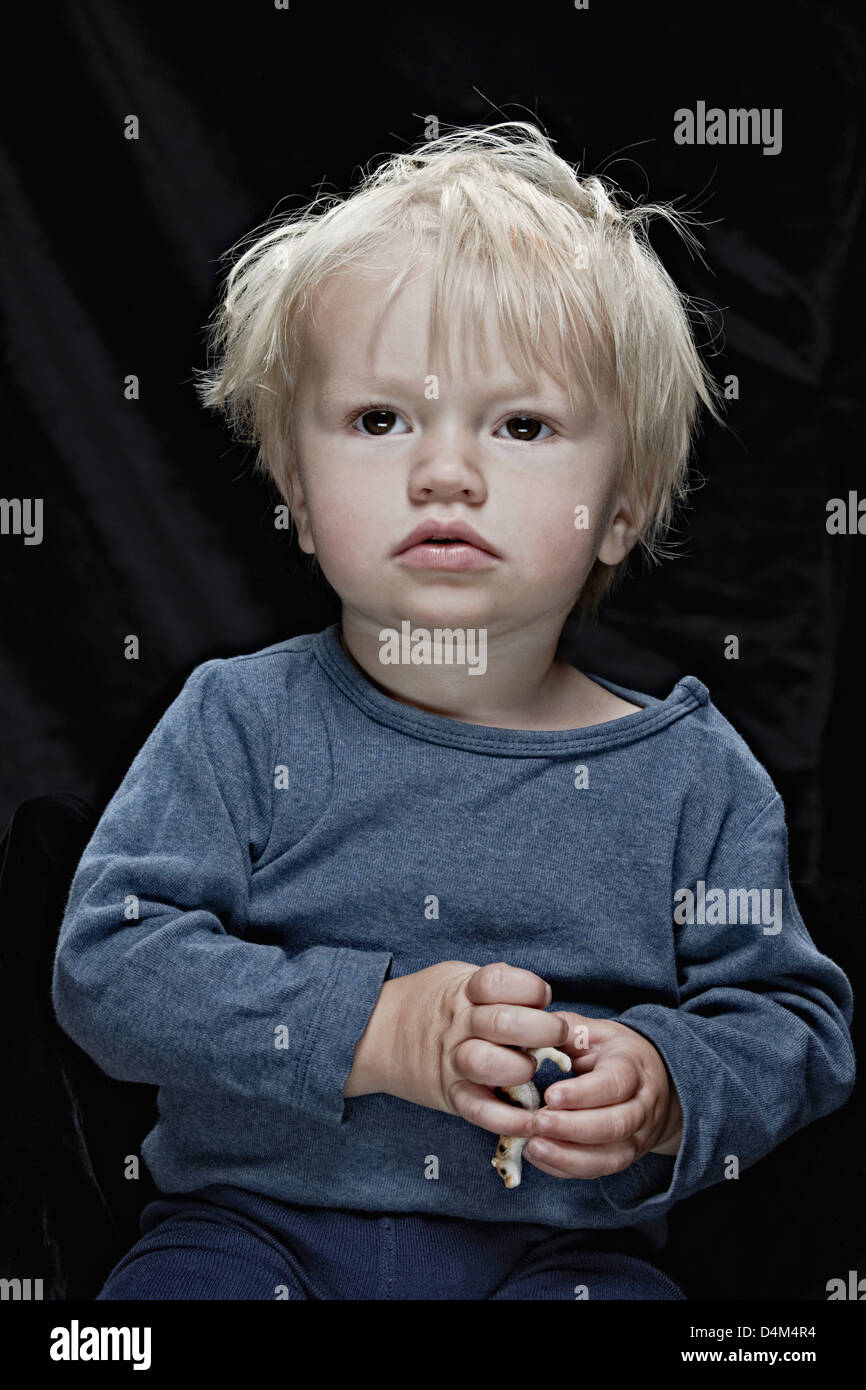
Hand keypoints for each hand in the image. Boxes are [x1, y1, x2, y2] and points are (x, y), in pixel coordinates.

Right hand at [346, 960, 569, 1141]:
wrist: (375, 1033)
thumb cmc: (429, 1003)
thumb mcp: (455, 979)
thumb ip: (492, 984)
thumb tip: (538, 995)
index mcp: (463, 991)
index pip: (500, 982)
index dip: (531, 989)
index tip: (543, 997)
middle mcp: (458, 1025)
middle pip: (502, 1023)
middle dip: (542, 1029)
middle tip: (558, 1034)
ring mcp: (452, 1061)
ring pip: (488, 1064)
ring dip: (521, 1068)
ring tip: (532, 1068)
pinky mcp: (449, 1094)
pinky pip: (479, 1111)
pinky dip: (508, 1120)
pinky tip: (531, 1120)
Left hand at [522, 1012, 682, 1179]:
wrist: (656, 1082)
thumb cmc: (614, 1053)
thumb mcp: (595, 1032)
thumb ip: (565, 1029)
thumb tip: (529, 1027)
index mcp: (633, 1067)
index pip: (615, 1083)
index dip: (584, 1093)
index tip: (550, 1095)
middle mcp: (642, 1106)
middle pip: (614, 1124)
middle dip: (572, 1128)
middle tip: (536, 1123)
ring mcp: (637, 1136)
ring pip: (610, 1156)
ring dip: (569, 1156)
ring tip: (533, 1146)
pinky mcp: (625, 1157)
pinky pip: (598, 1170)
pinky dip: (567, 1167)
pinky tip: (540, 1157)